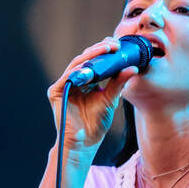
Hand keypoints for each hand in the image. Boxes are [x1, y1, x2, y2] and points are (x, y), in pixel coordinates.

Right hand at [47, 35, 138, 153]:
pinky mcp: (55, 92)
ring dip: (91, 55)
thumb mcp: (110, 100)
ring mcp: (64, 85)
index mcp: (86, 81)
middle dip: (99, 50)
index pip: (95, 61)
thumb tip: (133, 68)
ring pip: (77, 64)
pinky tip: (90, 65)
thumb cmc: (96, 124)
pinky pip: (67, 76)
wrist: (84, 143)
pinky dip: (79, 70)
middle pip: (85, 58)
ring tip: (106, 50)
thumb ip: (119, 83)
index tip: (118, 45)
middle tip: (114, 44)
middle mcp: (74, 80)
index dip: (105, 51)